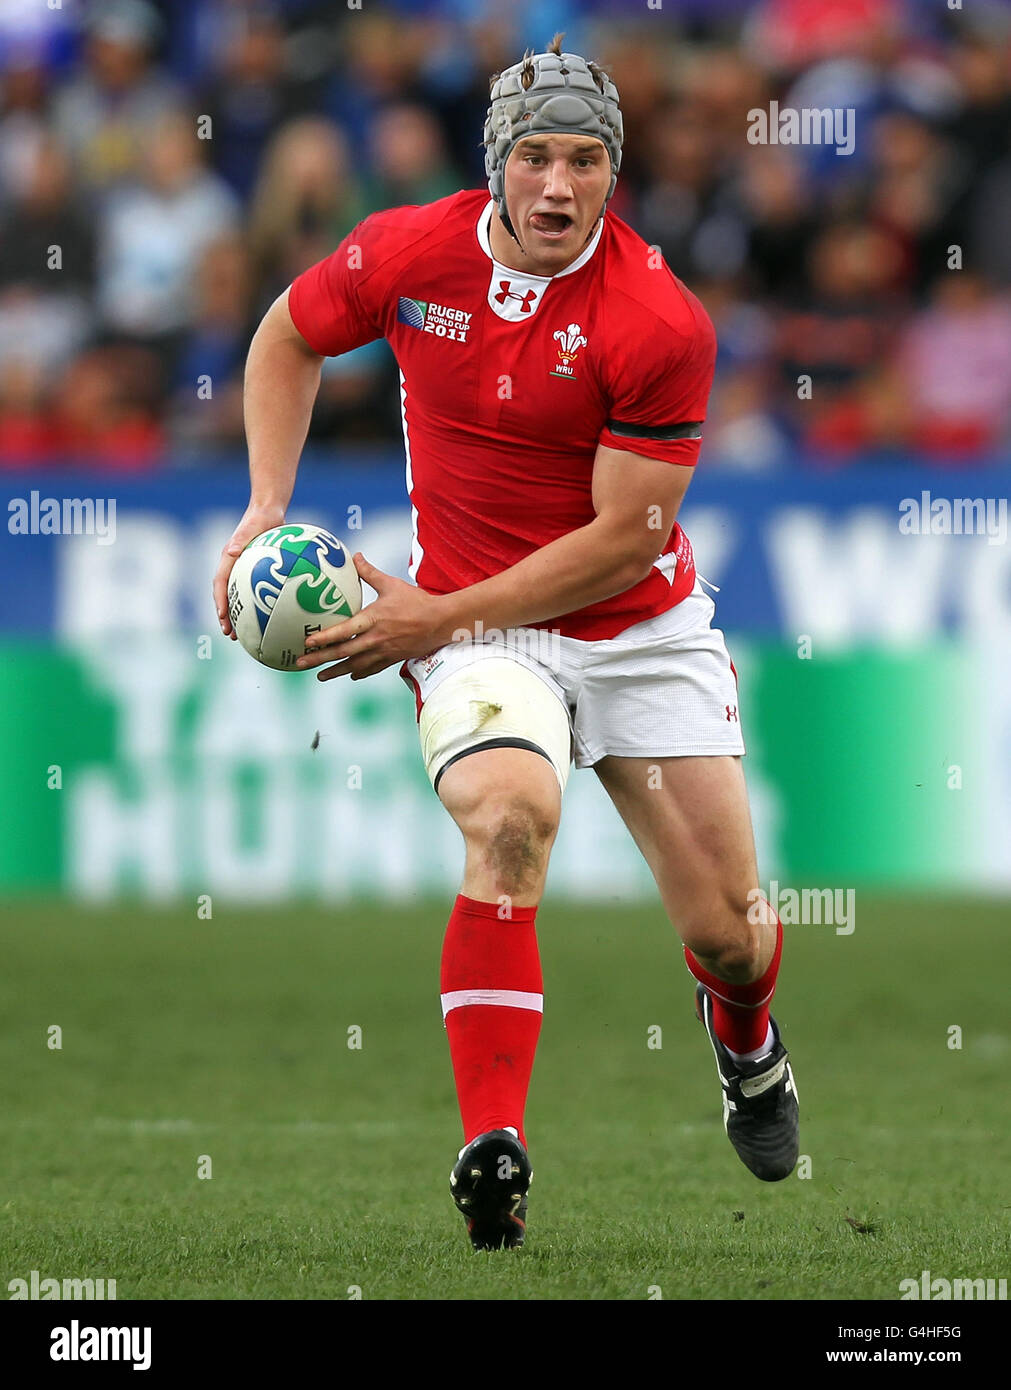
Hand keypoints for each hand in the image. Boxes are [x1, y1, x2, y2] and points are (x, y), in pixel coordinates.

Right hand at [213, 504, 285, 637]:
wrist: (269, 509)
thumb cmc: (262, 516)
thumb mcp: (252, 526)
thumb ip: (242, 538)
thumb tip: (232, 552)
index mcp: (228, 558)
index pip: (220, 583)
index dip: (220, 601)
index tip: (223, 616)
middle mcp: (232, 566)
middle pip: (225, 595)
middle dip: (225, 616)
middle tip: (229, 634)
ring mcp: (242, 569)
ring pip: (237, 597)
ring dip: (238, 615)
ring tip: (242, 634)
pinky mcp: (253, 571)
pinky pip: (252, 591)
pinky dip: (255, 606)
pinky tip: (268, 619)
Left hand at [296, 554, 456, 679]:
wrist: (441, 622)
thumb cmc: (417, 601)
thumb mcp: (392, 584)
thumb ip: (370, 572)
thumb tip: (355, 556)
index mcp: (374, 619)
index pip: (344, 630)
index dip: (324, 637)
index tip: (307, 642)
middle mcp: (376, 639)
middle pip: (343, 652)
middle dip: (320, 659)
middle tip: (301, 663)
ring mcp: (384, 651)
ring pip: (355, 665)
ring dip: (335, 671)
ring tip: (320, 676)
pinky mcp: (393, 658)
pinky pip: (372, 669)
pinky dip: (359, 672)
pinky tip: (350, 675)